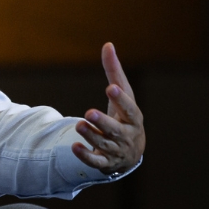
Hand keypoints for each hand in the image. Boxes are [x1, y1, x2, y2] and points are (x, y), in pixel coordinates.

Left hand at [72, 42, 144, 174]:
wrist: (129, 151)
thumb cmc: (124, 116)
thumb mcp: (122, 95)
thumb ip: (114, 72)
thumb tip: (108, 45)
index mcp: (133, 118)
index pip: (129, 109)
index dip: (121, 99)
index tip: (111, 88)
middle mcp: (127, 136)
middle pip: (115, 130)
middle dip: (103, 122)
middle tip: (89, 112)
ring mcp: (116, 150)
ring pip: (104, 144)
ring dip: (91, 136)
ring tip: (79, 125)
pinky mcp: (105, 163)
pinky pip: (96, 162)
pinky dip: (86, 156)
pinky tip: (74, 147)